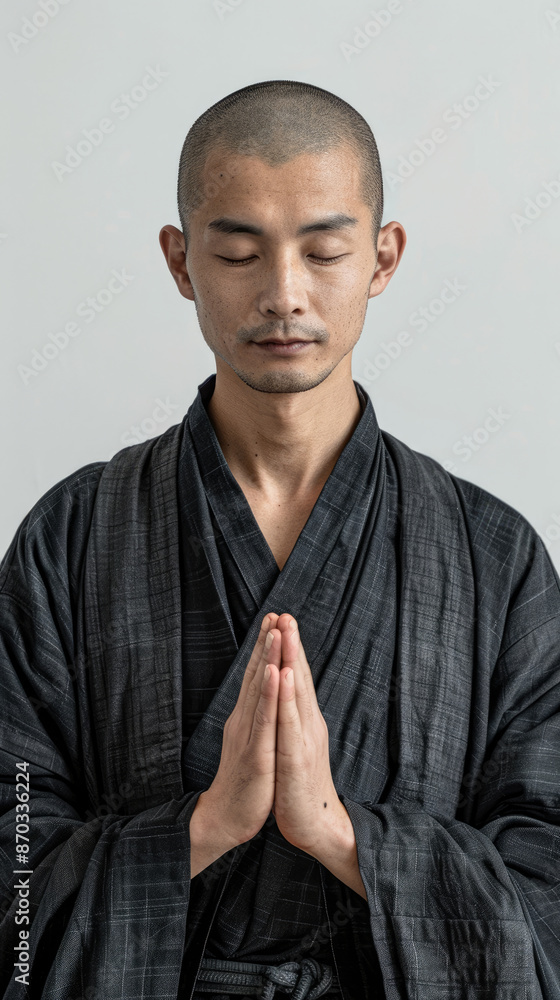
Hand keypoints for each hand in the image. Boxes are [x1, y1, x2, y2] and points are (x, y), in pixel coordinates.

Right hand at [203, 613, 281, 846]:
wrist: (225, 818)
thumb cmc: (242, 783)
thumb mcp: (250, 743)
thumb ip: (255, 718)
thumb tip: (261, 697)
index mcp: (246, 718)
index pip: (256, 676)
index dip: (265, 648)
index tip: (274, 620)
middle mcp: (244, 719)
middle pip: (257, 674)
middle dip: (267, 643)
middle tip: (276, 613)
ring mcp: (249, 734)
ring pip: (260, 690)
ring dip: (268, 659)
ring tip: (276, 631)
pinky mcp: (256, 753)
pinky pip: (263, 719)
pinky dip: (269, 694)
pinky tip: (274, 674)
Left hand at [270, 615, 346, 854]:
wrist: (317, 826)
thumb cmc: (300, 786)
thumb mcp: (295, 746)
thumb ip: (293, 720)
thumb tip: (287, 697)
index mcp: (304, 721)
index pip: (297, 678)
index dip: (290, 649)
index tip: (281, 620)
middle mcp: (308, 724)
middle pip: (299, 677)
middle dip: (292, 644)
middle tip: (286, 614)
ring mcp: (304, 739)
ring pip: (296, 693)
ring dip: (291, 660)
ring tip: (285, 632)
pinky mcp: (297, 758)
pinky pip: (289, 722)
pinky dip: (286, 696)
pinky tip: (284, 675)